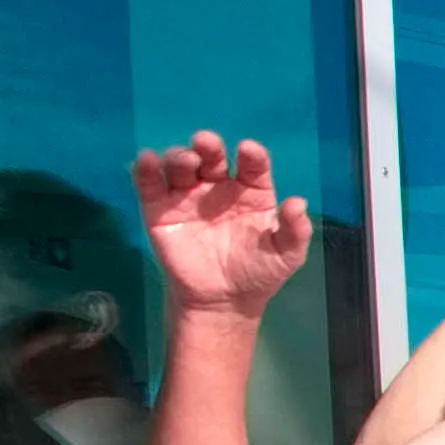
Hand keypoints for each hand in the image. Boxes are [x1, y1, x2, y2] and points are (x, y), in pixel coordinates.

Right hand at [131, 133, 314, 318]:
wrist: (223, 301)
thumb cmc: (258, 271)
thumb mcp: (286, 254)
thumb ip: (295, 230)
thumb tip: (298, 202)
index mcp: (251, 191)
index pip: (252, 165)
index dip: (251, 155)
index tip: (248, 150)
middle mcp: (218, 187)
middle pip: (212, 157)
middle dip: (209, 146)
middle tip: (205, 142)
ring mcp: (188, 196)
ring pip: (180, 165)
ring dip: (179, 156)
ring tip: (186, 161)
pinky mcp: (160, 211)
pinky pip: (149, 185)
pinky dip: (145, 170)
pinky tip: (147, 161)